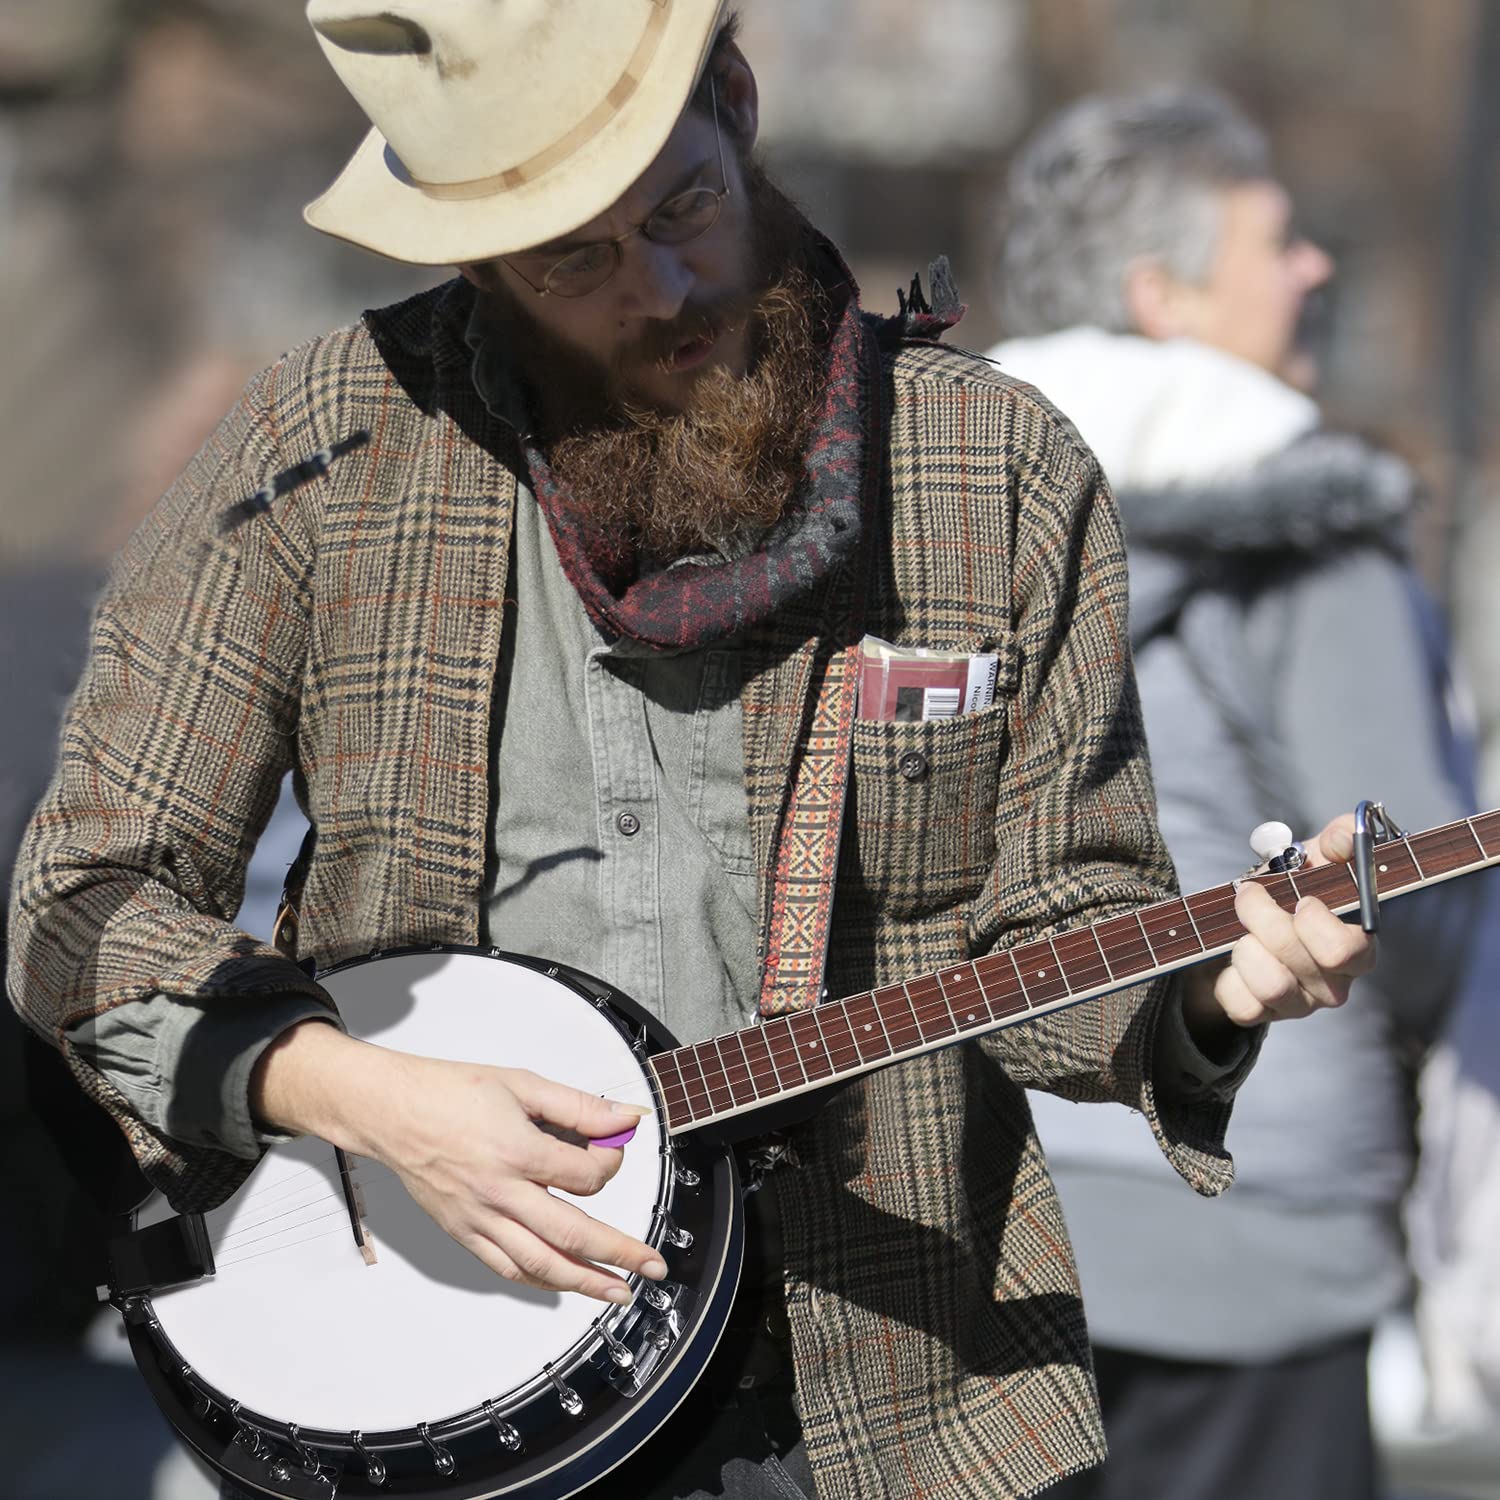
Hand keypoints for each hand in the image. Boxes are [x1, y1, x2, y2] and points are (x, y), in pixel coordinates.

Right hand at [252, 1024, 664, 1302]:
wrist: (391, 1111)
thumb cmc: (450, 1092)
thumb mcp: (522, 1084)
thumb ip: (579, 1106)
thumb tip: (626, 1118)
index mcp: (516, 1150)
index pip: (584, 1176)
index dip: (610, 1165)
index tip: (615, 1153)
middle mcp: (499, 1192)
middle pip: (570, 1234)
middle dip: (619, 1253)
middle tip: (652, 1266)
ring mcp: (479, 1218)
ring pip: (540, 1263)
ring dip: (584, 1282)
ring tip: (618, 1292)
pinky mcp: (463, 1232)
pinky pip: (507, 1267)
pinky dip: (541, 1280)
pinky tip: (564, 1283)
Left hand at [1182, 813, 1377, 1040]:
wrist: (1241, 925)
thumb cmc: (1286, 893)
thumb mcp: (1312, 860)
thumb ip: (1338, 841)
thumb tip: (1348, 832)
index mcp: (1356, 949)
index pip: (1349, 951)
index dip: (1316, 923)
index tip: (1300, 898)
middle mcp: (1334, 984)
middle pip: (1299, 956)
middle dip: (1262, 915)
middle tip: (1248, 894)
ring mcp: (1300, 1005)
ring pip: (1272, 985)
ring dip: (1246, 947)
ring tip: (1242, 932)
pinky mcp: (1263, 1016)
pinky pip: (1243, 1005)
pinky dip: (1229, 976)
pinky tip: (1232, 960)